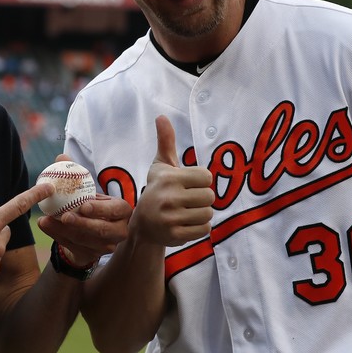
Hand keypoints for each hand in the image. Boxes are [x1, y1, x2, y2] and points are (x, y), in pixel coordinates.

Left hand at [38, 154, 130, 267]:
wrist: (86, 228)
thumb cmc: (89, 203)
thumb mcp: (85, 189)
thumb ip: (75, 173)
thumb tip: (61, 157)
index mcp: (122, 210)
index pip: (116, 210)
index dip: (101, 209)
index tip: (83, 205)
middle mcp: (120, 230)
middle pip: (103, 230)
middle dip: (83, 224)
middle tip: (65, 216)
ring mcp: (108, 246)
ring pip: (87, 241)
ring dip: (65, 231)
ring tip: (47, 220)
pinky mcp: (94, 256)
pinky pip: (76, 248)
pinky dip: (59, 237)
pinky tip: (46, 226)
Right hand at [131, 115, 213, 246]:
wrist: (141, 225)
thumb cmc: (156, 190)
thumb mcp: (160, 166)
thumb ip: (165, 141)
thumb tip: (161, 116)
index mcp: (170, 178)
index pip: (207, 177)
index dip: (200, 181)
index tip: (187, 185)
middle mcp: (169, 198)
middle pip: (210, 196)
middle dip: (202, 199)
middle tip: (187, 200)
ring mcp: (171, 219)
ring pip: (208, 214)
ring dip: (201, 214)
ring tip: (186, 212)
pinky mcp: (175, 236)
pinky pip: (204, 229)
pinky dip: (199, 228)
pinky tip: (185, 224)